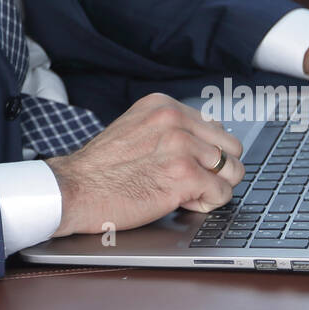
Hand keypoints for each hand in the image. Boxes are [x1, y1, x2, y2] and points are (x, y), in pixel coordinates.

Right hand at [44, 93, 243, 237]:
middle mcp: (175, 119)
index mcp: (163, 105)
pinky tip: (180, 202)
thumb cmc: (100, 167)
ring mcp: (181, 145)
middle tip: (192, 181)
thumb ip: (168, 128)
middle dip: (218, 169)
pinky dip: (205, 204)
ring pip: (233, 171)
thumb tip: (204, 142)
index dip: (205, 152)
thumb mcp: (135, 128)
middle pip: (231, 146)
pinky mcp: (184, 175)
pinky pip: (222, 194)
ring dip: (212, 188)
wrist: (75, 189)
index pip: (215, 126)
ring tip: (185, 192)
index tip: (188, 164)